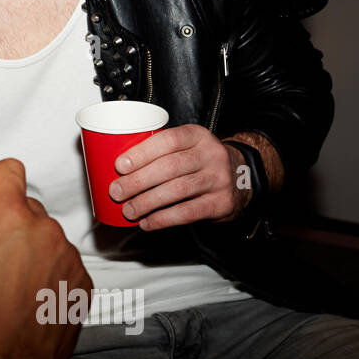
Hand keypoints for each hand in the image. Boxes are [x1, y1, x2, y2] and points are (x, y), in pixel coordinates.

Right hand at [0, 159, 90, 358]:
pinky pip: (64, 267)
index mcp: (10, 219)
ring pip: (48, 238)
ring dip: (31, 247)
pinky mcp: (81, 288)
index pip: (10, 171)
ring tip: (7, 271)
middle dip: (9, 218)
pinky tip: (28, 293)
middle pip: (28, 207)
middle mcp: (46, 233)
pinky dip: (50, 274)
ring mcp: (68, 261)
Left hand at [109, 124, 248, 229]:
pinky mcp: (221, 203)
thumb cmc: (200, 161)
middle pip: (169, 167)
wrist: (241, 177)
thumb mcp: (186, 146)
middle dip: (138, 181)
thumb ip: (159, 151)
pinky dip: (164, 219)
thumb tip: (116, 169)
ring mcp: (219, 179)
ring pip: (177, 190)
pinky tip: (148, 222)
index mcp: (197, 136)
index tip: (120, 165)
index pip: (168, 141)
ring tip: (129, 210)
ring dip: (147, 202)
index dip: (142, 153)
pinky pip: (188, 212)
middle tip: (117, 192)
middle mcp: (210, 154)